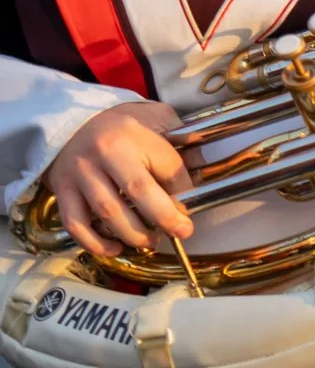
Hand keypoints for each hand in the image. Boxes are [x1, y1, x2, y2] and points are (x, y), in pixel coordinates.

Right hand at [43, 102, 191, 257]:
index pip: (168, 169)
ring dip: (134, 235)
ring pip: (107, 212)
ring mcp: (79, 172)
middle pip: (138, 192)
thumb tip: (200, 179)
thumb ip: (179, 145)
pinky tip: (116, 248)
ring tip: (151, 241)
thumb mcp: (157, 121)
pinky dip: (95, 243)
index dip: (184, 195)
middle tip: (181, 232)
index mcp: (133, 135)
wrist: (73, 119)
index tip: (190, 212)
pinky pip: (76, 223)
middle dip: (165, 219)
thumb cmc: (124, 125)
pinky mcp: (61, 188)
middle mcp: (103, 153)